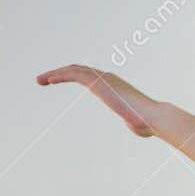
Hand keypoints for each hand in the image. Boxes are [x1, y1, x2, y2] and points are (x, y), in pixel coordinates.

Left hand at [36, 64, 163, 136]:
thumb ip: (132, 121)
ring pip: (73, 70)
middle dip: (59, 73)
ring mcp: (103, 78)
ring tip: (40, 80)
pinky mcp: (99, 83)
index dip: (72, 77)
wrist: (153, 118)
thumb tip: (135, 125)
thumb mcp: (136, 122)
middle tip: (44, 80)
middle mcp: (107, 78)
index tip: (59, 82)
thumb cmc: (148, 123)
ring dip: (55, 74)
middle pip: (78, 70)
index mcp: (114, 86)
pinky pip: (74, 75)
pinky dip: (60, 75)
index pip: (88, 77)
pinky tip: (49, 80)